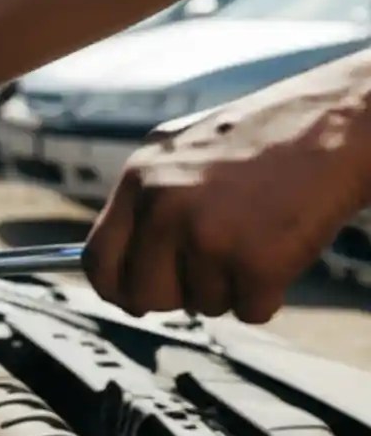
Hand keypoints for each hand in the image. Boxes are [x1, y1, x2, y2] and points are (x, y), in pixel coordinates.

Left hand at [84, 81, 370, 322]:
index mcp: (140, 178)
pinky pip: (249, 312)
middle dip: (173, 296)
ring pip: (201, 305)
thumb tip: (115, 266)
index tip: (131, 296)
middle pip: (142, 295)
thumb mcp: (180, 152)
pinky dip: (267, 295)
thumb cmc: (264, 138)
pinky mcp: (255, 263)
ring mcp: (208, 236)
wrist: (339, 123)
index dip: (114, 287)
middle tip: (207, 272)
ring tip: (254, 236)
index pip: (96, 258)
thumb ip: (146, 203)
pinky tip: (280, 250)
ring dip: (228, 287)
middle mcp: (164, 207)